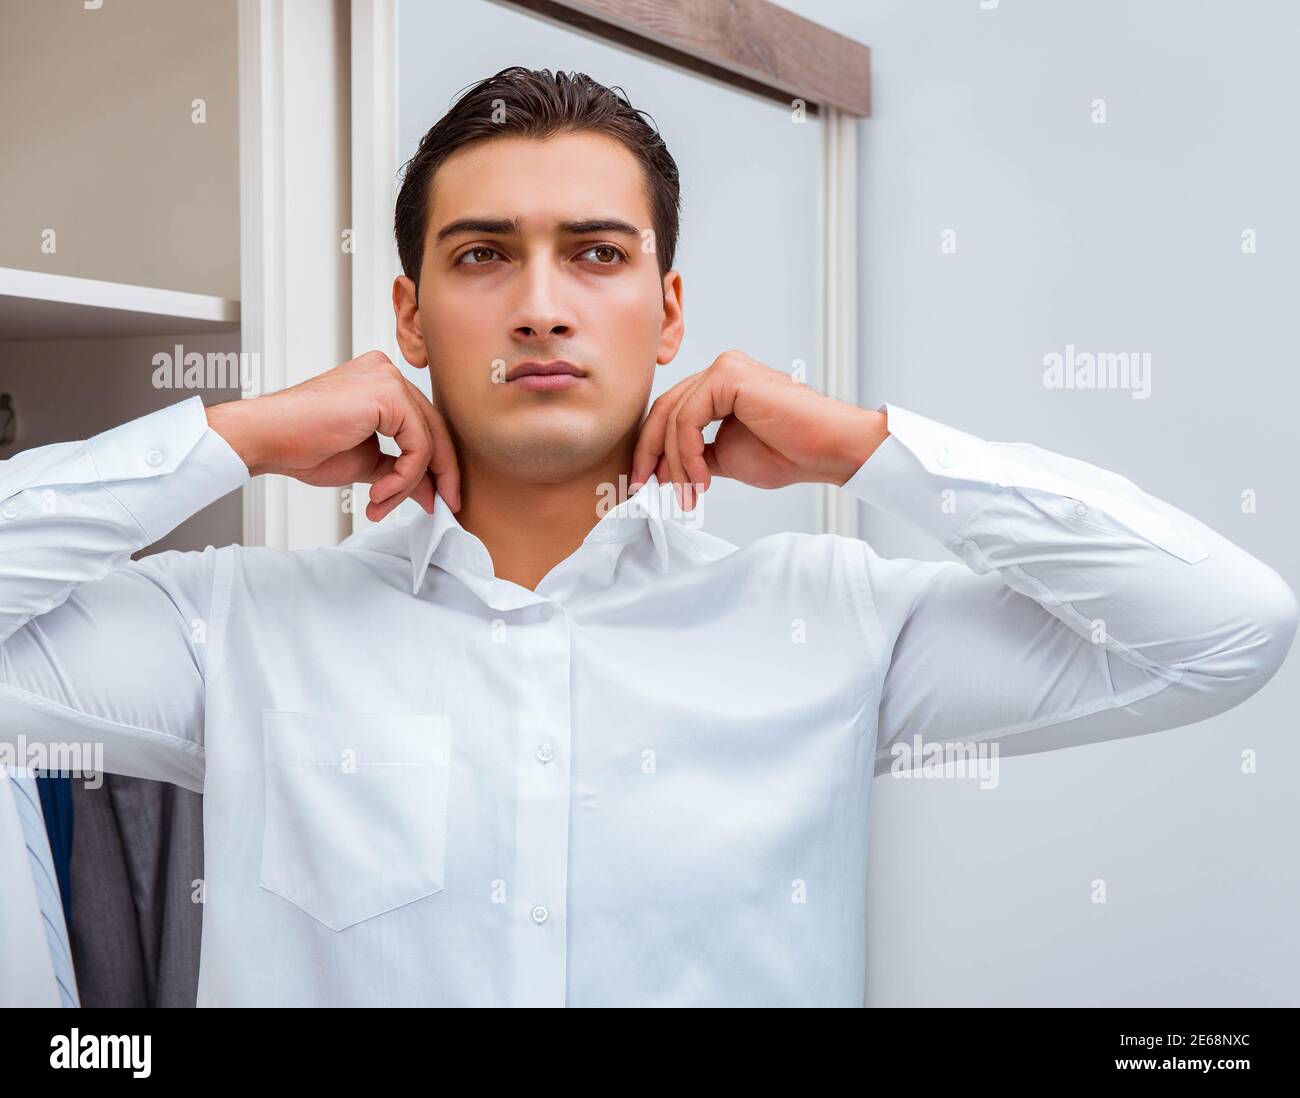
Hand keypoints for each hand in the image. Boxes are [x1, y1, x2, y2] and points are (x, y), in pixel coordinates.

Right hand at [205, 350, 460, 522]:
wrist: (268, 439)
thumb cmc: (303, 445)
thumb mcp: (367, 463)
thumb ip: (401, 472)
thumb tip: (432, 493)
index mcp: (382, 385)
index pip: (424, 426)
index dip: (436, 466)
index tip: (438, 498)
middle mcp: (388, 374)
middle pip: (434, 430)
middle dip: (440, 476)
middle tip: (439, 507)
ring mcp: (389, 379)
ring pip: (427, 441)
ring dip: (409, 484)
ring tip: (381, 504)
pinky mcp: (388, 394)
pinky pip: (417, 445)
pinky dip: (404, 477)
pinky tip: (379, 493)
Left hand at [630, 350, 887, 510]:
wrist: (828, 450)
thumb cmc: (790, 453)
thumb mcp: (728, 458)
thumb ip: (697, 455)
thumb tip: (665, 469)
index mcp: (720, 385)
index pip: (671, 413)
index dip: (653, 449)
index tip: (646, 483)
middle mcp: (720, 370)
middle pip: (664, 411)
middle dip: (651, 454)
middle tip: (645, 488)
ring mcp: (724, 369)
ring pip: (674, 418)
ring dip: (676, 464)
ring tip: (689, 494)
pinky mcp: (728, 376)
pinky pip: (688, 418)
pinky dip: (688, 454)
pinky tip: (700, 479)